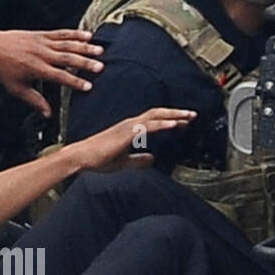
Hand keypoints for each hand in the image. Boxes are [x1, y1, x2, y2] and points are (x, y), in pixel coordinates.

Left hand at [0, 29, 104, 117]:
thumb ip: (34, 101)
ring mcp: (42, 42)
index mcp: (36, 69)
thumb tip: (48, 114)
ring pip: (67, 44)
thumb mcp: (17, 89)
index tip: (88, 86)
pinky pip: (60, 33)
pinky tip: (87, 35)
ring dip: (84, 47)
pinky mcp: (41, 34)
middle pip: (67, 58)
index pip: (60, 77)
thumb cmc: (2, 69)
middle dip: (85, 63)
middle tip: (100, 67)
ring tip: (99, 50)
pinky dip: (75, 34)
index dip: (75, 81)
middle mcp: (41, 54)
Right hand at [66, 108, 194, 172]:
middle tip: (193, 115)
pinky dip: (163, 123)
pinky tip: (175, 124)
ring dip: (174, 115)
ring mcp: (129, 126)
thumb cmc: (98, 159)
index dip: (170, 119)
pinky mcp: (127, 133)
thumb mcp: (124, 161)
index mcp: (130, 129)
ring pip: (156, 116)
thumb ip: (138, 159)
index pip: (154, 120)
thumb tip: (152, 158)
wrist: (82, 158)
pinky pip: (149, 125)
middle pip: (158, 113)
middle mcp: (131, 124)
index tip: (184, 122)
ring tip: (189, 117)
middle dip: (177, 113)